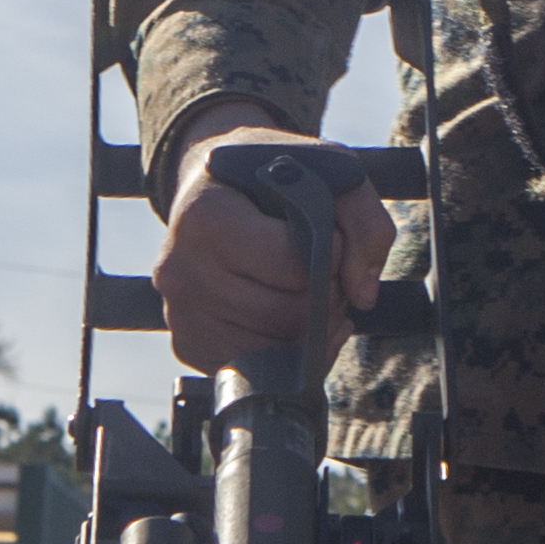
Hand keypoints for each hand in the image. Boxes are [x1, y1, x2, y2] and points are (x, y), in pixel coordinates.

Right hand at [154, 112, 393, 372]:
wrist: (211, 186)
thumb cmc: (271, 179)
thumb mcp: (328, 175)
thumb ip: (365, 226)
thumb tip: (363, 297)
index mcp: (205, 217)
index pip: (294, 266)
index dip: (333, 254)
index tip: (330, 235)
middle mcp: (181, 269)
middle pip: (287, 316)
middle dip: (326, 297)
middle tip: (326, 271)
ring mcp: (179, 313)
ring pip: (276, 350)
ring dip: (310, 329)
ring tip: (306, 292)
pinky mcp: (188, 344)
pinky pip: (255, 368)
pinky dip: (286, 354)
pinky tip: (290, 321)